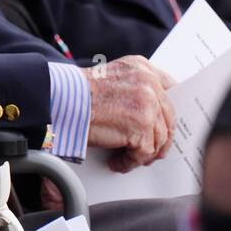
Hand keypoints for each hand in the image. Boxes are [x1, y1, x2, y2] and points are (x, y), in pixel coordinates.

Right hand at [84, 56, 176, 171]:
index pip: (170, 88)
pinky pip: (144, 152)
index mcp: (141, 67)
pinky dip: (130, 162)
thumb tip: (147, 112)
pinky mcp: (141, 126)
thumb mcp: (110, 78)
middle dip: (160, 138)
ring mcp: (147, 105)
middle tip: (149, 151)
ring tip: (128, 159)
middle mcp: (148, 83)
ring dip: (143, 154)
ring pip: (158, 138)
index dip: (167, 110)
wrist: (60, 100)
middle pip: (168, 117)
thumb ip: (132, 87)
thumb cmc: (76, 94)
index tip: (164, 123)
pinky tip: (117, 163)